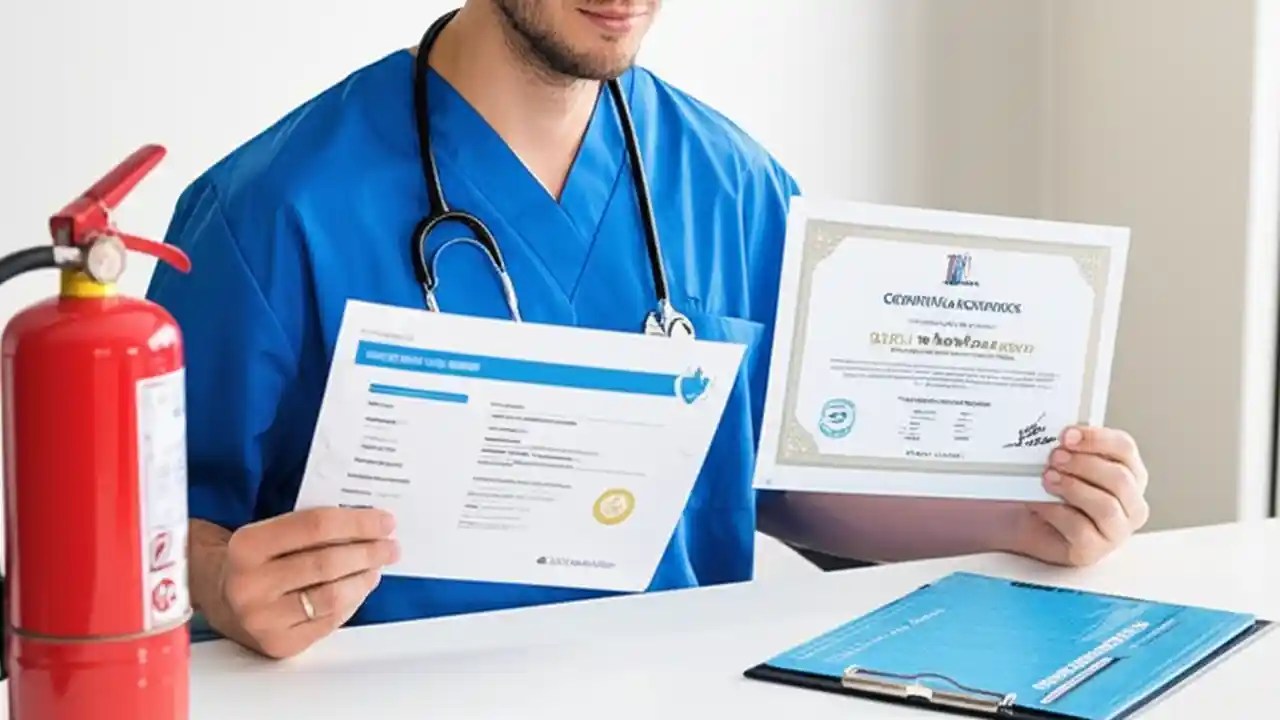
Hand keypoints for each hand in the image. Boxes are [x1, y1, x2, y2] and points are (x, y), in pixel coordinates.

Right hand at [202, 507, 399, 658]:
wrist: (220, 596)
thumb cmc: (258, 559)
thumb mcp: (272, 532)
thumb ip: (313, 527)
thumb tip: (371, 526)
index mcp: (247, 545)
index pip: (316, 526)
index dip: (358, 522)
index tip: (385, 521)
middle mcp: (250, 584)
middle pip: (327, 563)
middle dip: (369, 552)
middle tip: (390, 546)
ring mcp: (262, 619)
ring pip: (332, 596)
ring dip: (364, 579)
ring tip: (376, 568)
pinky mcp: (278, 643)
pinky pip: (329, 622)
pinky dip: (352, 602)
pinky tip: (358, 589)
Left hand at [1013, 425, 1149, 566]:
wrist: (1030, 523)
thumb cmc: (1053, 490)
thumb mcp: (1066, 464)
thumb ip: (1072, 449)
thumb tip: (1065, 435)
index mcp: (1130, 474)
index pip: (1125, 449)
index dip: (1097, 439)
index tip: (1068, 434)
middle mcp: (1131, 504)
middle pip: (1119, 478)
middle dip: (1084, 464)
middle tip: (1055, 457)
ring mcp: (1117, 530)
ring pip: (1106, 506)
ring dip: (1073, 487)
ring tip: (1048, 478)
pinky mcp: (1094, 550)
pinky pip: (1080, 528)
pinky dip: (1056, 511)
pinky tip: (1040, 503)